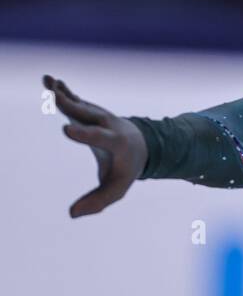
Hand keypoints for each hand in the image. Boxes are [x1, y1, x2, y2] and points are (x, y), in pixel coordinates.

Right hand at [44, 74, 147, 217]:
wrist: (141, 144)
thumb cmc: (127, 169)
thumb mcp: (118, 188)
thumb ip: (98, 201)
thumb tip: (72, 214)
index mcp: (116, 143)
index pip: (100, 137)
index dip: (84, 134)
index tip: (66, 129)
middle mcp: (107, 124)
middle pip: (88, 115)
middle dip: (73, 106)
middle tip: (56, 98)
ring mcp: (98, 115)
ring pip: (80, 104)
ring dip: (64, 94)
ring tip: (50, 84)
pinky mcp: (88, 110)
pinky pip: (75, 99)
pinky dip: (62, 90)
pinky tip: (48, 80)